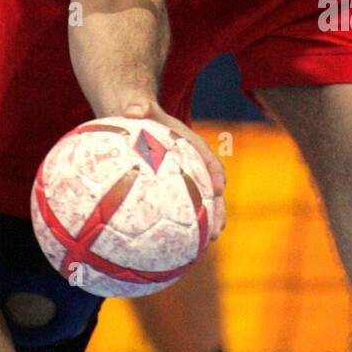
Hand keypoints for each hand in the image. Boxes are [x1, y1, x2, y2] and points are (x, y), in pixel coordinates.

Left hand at [120, 96, 225, 238]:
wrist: (133, 116)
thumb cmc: (137, 112)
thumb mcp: (138, 106)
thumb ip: (138, 106)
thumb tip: (133, 110)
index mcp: (187, 144)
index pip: (206, 157)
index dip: (215, 172)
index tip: (219, 187)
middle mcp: (190, 163)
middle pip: (209, 186)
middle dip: (217, 207)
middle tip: (218, 228)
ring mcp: (182, 177)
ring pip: (200, 201)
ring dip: (207, 221)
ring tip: (209, 242)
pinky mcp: (170, 189)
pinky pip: (179, 207)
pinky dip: (183, 225)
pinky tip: (178, 246)